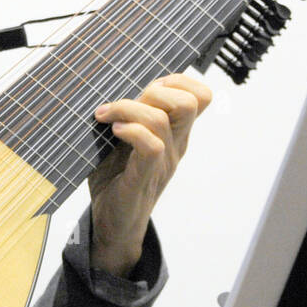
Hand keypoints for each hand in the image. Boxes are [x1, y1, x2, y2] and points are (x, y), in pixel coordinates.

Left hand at [88, 73, 212, 275]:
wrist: (113, 225)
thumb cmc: (116, 179)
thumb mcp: (124, 140)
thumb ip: (129, 115)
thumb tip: (110, 86)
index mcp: (175, 133)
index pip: (200, 96)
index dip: (177, 81)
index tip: (145, 88)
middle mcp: (176, 145)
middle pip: (191, 101)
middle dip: (154, 91)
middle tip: (124, 104)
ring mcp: (163, 161)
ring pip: (162, 119)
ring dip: (127, 109)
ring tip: (106, 117)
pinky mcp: (145, 177)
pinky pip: (150, 146)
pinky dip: (130, 131)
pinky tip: (114, 133)